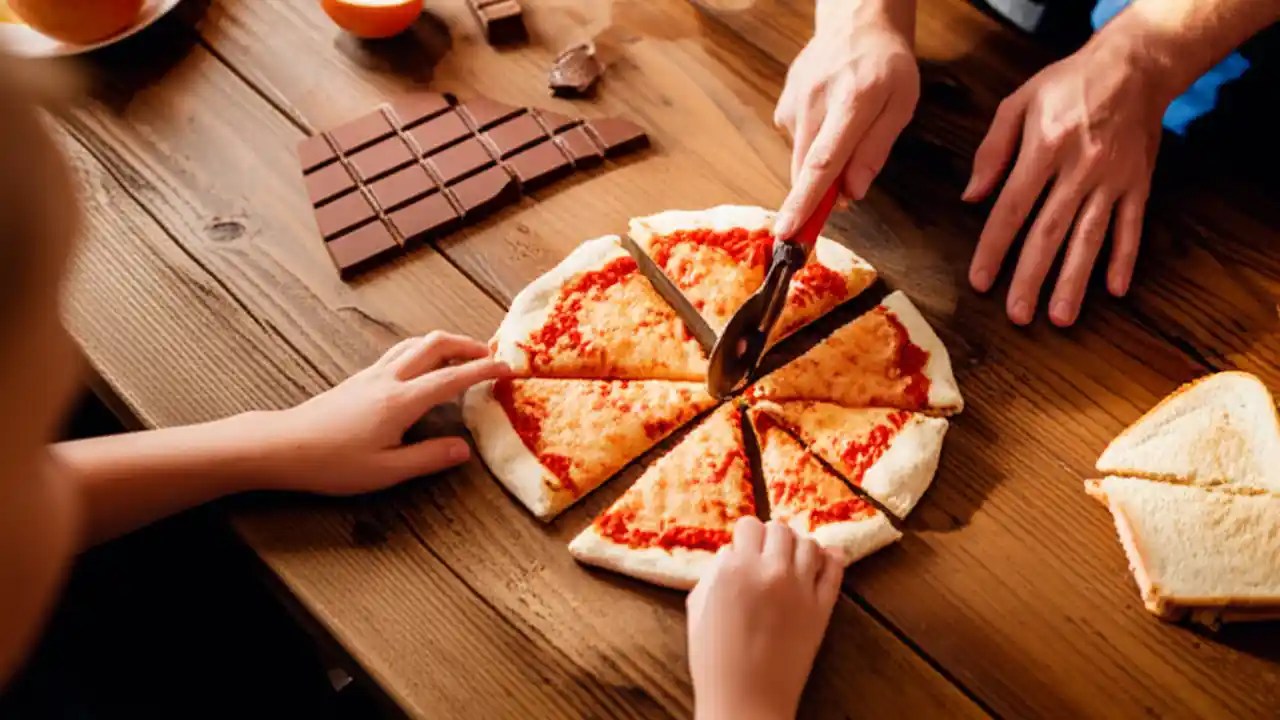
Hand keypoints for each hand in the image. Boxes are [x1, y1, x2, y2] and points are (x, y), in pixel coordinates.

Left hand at [261, 332, 508, 494]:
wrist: (284, 446)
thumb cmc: (332, 462)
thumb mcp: (385, 471)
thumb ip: (428, 458)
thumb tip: (463, 449)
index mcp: (401, 401)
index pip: (453, 377)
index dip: (484, 370)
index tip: (508, 368)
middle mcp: (389, 378)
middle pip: (435, 344)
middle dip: (468, 344)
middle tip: (490, 356)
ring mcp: (372, 374)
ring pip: (416, 343)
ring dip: (445, 343)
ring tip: (463, 355)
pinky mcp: (360, 378)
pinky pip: (400, 351)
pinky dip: (424, 350)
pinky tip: (425, 366)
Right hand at [687, 517, 843, 719]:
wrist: (746, 699)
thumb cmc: (713, 658)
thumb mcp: (698, 606)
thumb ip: (715, 571)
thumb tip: (733, 553)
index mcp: (735, 569)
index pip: (748, 525)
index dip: (744, 536)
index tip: (744, 548)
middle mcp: (770, 571)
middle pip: (779, 529)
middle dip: (770, 538)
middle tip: (765, 555)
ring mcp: (800, 588)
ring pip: (808, 542)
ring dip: (797, 546)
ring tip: (790, 560)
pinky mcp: (822, 608)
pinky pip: (834, 568)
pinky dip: (830, 557)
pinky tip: (823, 559)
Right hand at [773, 3, 918, 238]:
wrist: (856, 22)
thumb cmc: (887, 64)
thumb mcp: (901, 104)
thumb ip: (876, 150)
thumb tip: (852, 192)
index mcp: (853, 102)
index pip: (822, 162)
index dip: (806, 201)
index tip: (789, 231)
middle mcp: (815, 102)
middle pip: (804, 169)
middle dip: (815, 197)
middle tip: (837, 203)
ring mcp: (793, 102)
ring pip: (800, 159)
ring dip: (820, 166)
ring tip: (846, 133)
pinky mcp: (782, 105)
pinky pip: (797, 142)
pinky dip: (813, 145)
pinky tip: (830, 120)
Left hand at [964, 33, 1172, 325]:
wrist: (1135, 65)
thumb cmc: (1068, 84)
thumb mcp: (1018, 103)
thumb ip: (992, 151)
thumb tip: (971, 197)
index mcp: (1045, 147)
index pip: (1012, 208)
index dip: (994, 247)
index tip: (980, 282)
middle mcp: (1080, 168)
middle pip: (1050, 231)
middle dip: (1032, 277)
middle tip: (1018, 316)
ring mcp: (1113, 179)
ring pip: (1090, 237)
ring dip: (1075, 279)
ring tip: (1060, 317)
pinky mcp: (1139, 183)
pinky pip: (1132, 226)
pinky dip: (1124, 258)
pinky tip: (1115, 289)